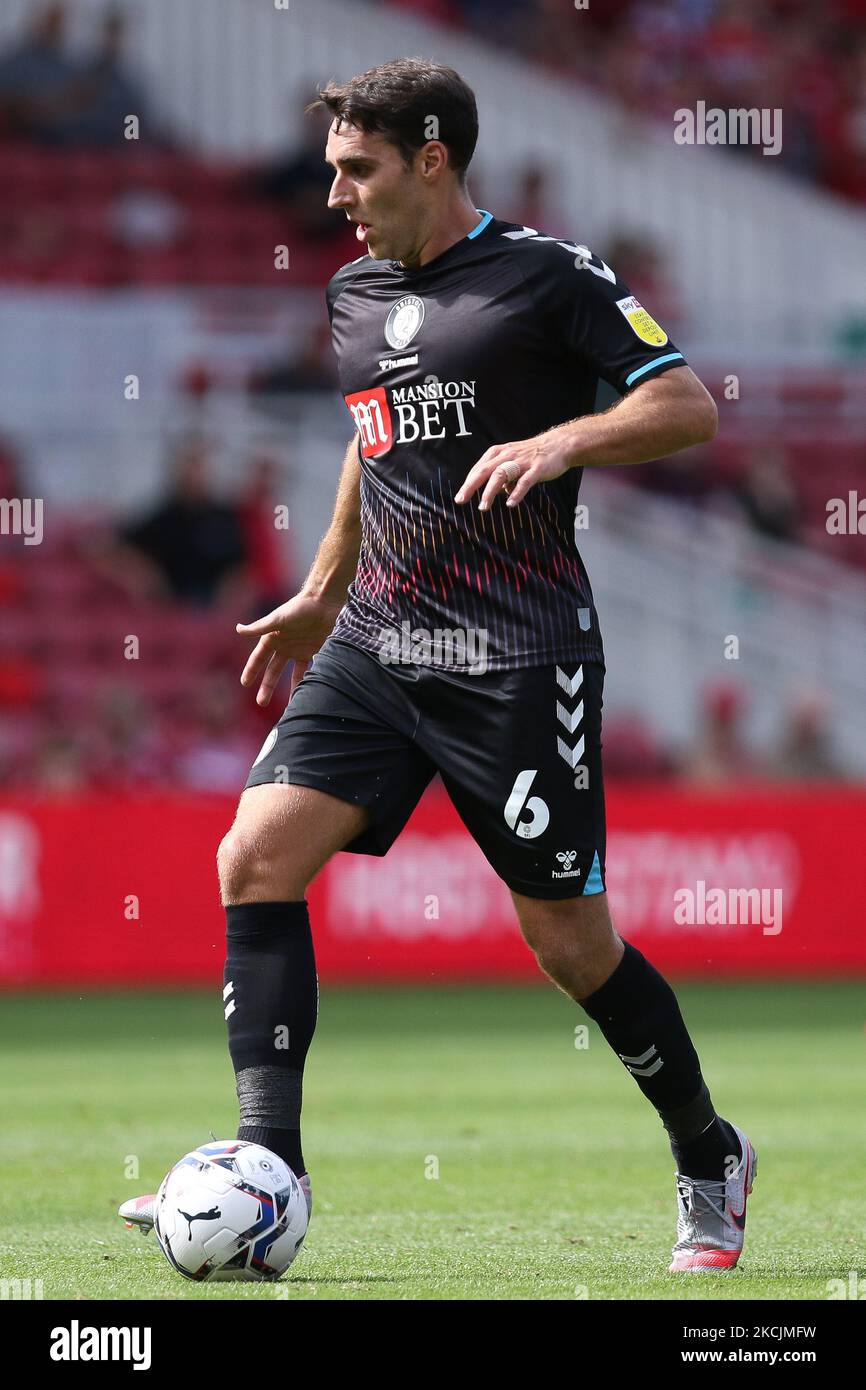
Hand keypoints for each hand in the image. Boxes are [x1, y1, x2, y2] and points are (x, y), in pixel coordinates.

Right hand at [236, 592, 341, 706]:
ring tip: (289, 707)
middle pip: (274, 671)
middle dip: (267, 686)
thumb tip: (238, 629)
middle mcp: (286, 646)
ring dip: (291, 690)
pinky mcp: (317, 651)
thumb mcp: (278, 618)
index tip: (244, 683)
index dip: (251, 670)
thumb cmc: (300, 607)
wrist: (326, 601)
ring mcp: (301, 650)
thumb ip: (259, 627)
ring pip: (294, 675)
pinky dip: (310, 682)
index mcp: (274, 638)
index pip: (259, 658)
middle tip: (261, 702)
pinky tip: (309, 694)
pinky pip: (311, 671)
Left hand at [454, 428, 575, 509]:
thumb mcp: (513, 461)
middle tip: (461, 500)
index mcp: (499, 453)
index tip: (460, 497)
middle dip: (471, 486)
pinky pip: (525, 481)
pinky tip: (510, 504)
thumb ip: (504, 476)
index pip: (479, 468)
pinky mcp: (537, 468)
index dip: (468, 483)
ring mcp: (522, 462)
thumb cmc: (533, 455)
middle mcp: (508, 455)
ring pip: (501, 475)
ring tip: (483, 507)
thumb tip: (499, 492)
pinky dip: (517, 492)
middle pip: (485, 471)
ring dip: (490, 491)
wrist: (559, 445)